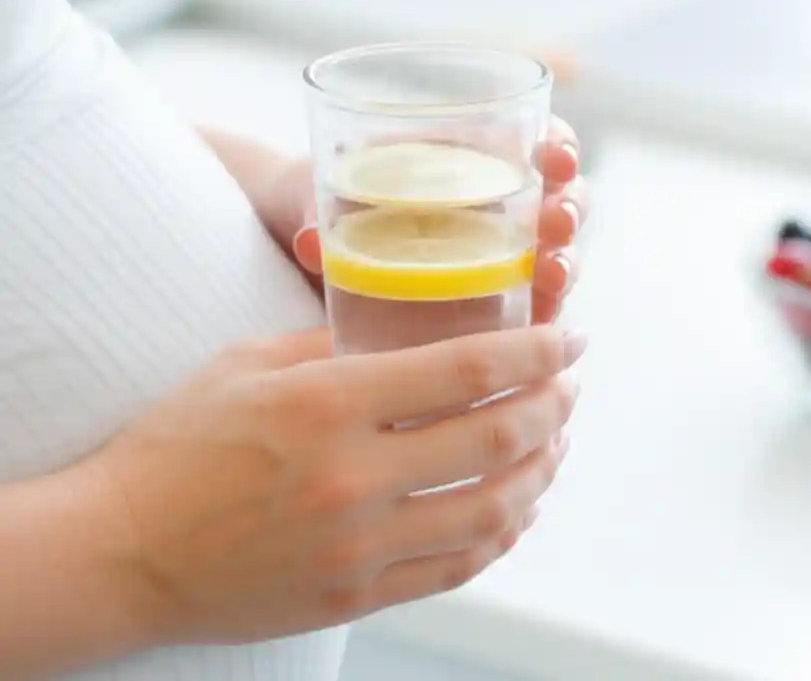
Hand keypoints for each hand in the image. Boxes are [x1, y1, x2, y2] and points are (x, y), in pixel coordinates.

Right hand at [74, 325, 584, 643]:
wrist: (121, 551)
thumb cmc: (177, 446)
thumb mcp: (247, 364)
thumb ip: (334, 346)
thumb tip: (415, 333)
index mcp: (327, 401)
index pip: (468, 367)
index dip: (537, 350)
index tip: (570, 338)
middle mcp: (354, 475)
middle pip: (499, 435)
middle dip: (555, 404)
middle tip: (571, 385)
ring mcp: (360, 544)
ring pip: (495, 507)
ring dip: (542, 470)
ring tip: (556, 442)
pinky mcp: (357, 595)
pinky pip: (459, 565)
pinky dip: (503, 532)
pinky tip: (517, 506)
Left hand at [288, 117, 586, 322]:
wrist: (307, 238)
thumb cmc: (323, 194)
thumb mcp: (313, 190)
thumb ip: (313, 209)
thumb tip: (310, 240)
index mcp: (476, 155)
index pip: (543, 139)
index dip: (561, 146)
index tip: (556, 155)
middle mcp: (502, 205)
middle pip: (564, 200)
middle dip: (571, 209)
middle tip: (556, 222)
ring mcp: (503, 257)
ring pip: (558, 255)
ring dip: (566, 262)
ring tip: (552, 274)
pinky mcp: (495, 305)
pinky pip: (535, 310)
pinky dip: (545, 317)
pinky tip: (542, 326)